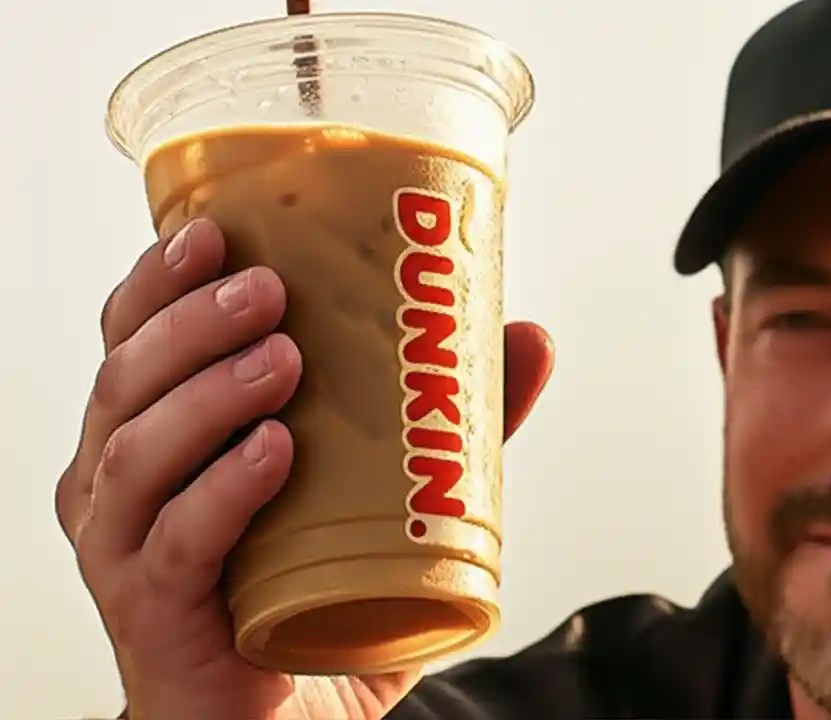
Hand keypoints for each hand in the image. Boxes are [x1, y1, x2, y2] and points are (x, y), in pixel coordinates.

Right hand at [54, 219, 554, 719]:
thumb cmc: (312, 590)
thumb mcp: (386, 489)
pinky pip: (174, 543)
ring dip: (208, 394)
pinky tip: (274, 454)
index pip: (134, 336)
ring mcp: (126, 549)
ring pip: (136, 451)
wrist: (286, 717)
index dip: (160, 278)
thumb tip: (528, 336)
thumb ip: (453, 419)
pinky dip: (222, 492)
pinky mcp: (154, 612)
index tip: (219, 229)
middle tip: (268, 290)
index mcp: (161, 432)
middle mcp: (122, 481)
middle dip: (191, 322)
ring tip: (283, 362)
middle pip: (126, 378)